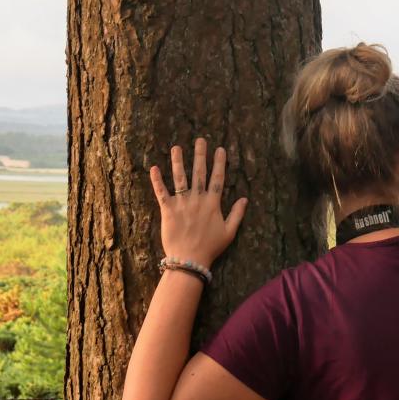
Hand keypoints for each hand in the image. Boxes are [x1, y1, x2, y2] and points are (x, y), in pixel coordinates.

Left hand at [149, 137, 247, 268]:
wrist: (189, 259)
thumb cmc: (211, 247)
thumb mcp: (229, 232)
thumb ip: (237, 214)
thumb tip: (244, 199)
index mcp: (213, 204)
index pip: (217, 178)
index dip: (219, 163)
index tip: (220, 149)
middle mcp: (197, 199)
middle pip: (199, 173)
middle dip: (200, 155)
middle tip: (200, 140)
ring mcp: (182, 204)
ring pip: (179, 178)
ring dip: (178, 162)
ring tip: (176, 148)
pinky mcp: (167, 210)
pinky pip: (161, 192)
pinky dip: (157, 180)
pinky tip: (154, 168)